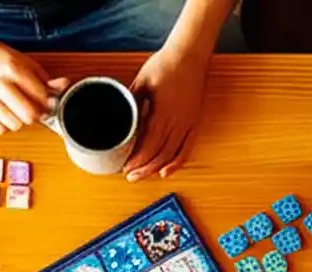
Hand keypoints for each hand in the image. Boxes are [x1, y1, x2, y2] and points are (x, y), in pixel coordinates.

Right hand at [0, 35, 63, 134]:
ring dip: (19, 121)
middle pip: (28, 115)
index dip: (47, 102)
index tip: (46, 102)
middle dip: (35, 115)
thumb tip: (65, 86)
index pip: (40, 96)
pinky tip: (3, 112)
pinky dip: (4, 125)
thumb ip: (44, 78)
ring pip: (14, 125)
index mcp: (12, 68)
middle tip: (32, 110)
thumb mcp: (24, 62)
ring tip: (15, 109)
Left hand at [123, 47, 208, 181]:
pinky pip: (187, 148)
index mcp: (163, 112)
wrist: (189, 55)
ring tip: (143, 175)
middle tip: (130, 176)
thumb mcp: (140, 81)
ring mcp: (188, 124)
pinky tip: (166, 171)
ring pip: (172, 155)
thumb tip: (117, 113)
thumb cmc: (166, 64)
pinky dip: (177, 163)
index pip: (149, 146)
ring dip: (157, 169)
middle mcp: (178, 122)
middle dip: (144, 169)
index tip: (125, 167)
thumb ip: (130, 100)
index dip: (137, 160)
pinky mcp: (194, 123)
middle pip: (160, 155)